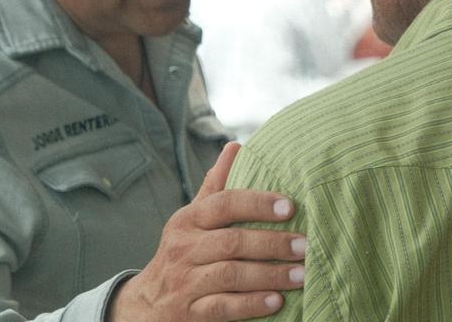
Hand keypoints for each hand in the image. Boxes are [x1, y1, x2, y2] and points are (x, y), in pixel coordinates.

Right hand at [108, 143, 305, 320]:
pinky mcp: (188, 313)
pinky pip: (222, 307)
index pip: (224, 203)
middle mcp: (183, 248)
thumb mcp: (192, 220)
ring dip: (269, 275)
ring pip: (230, 275)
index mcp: (188, 220)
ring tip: (301, 275)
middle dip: (272, 243)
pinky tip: (276, 302)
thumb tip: (236, 146)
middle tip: (305, 246)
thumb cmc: (182, 254)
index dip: (258, 203)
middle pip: (231, 242)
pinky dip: (251, 304)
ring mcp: (184, 282)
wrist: (145, 306)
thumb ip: (216, 187)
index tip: (290, 206)